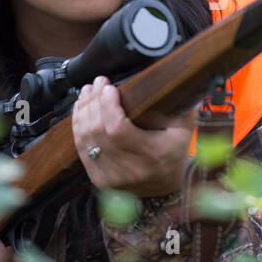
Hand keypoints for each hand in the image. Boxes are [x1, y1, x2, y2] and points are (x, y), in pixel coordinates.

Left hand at [71, 76, 197, 196]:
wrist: (168, 185)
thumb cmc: (175, 151)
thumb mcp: (183, 128)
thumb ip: (177, 104)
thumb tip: (168, 76)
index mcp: (152, 156)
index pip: (118, 129)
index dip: (107, 106)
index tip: (108, 88)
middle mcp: (130, 170)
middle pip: (98, 131)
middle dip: (93, 102)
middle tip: (96, 84)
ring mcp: (112, 178)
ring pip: (86, 139)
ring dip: (83, 112)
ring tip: (87, 93)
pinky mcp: (100, 180)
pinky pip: (81, 150)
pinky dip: (78, 127)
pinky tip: (81, 111)